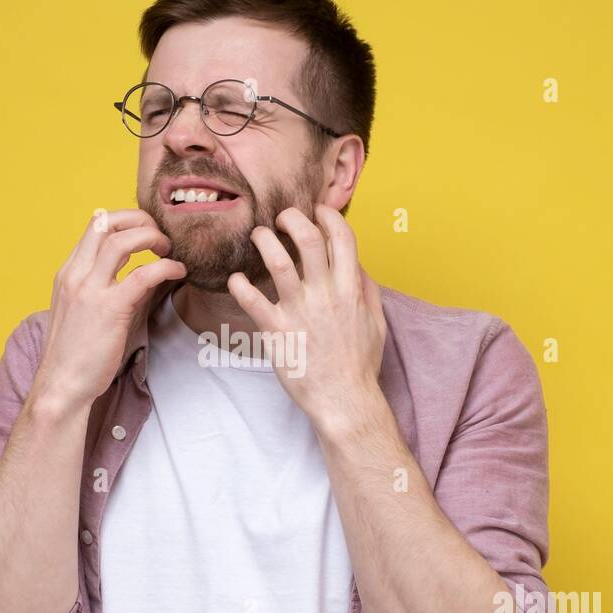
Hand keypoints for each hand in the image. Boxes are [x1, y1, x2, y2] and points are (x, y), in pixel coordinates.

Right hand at [30, 209, 185, 412]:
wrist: (61, 387)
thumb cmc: (75, 355)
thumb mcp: (82, 312)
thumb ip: (104, 288)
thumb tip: (139, 276)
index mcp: (68, 273)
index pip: (94, 226)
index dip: (125, 221)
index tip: (146, 232)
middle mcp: (75, 275)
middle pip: (106, 222)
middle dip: (139, 219)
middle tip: (161, 235)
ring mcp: (89, 290)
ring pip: (121, 241)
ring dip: (151, 237)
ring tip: (169, 249)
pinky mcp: (109, 309)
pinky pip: (143, 275)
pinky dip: (166, 267)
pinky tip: (178, 271)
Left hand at [227, 204, 386, 433]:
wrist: (344, 400)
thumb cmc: (360, 364)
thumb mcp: (376, 322)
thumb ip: (367, 289)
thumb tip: (357, 264)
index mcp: (351, 289)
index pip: (342, 237)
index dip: (328, 216)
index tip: (317, 211)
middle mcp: (326, 294)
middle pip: (308, 238)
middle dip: (292, 218)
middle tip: (281, 218)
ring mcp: (300, 312)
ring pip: (277, 261)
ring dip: (264, 240)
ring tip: (258, 236)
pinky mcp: (277, 332)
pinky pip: (252, 300)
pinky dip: (239, 285)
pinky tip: (236, 280)